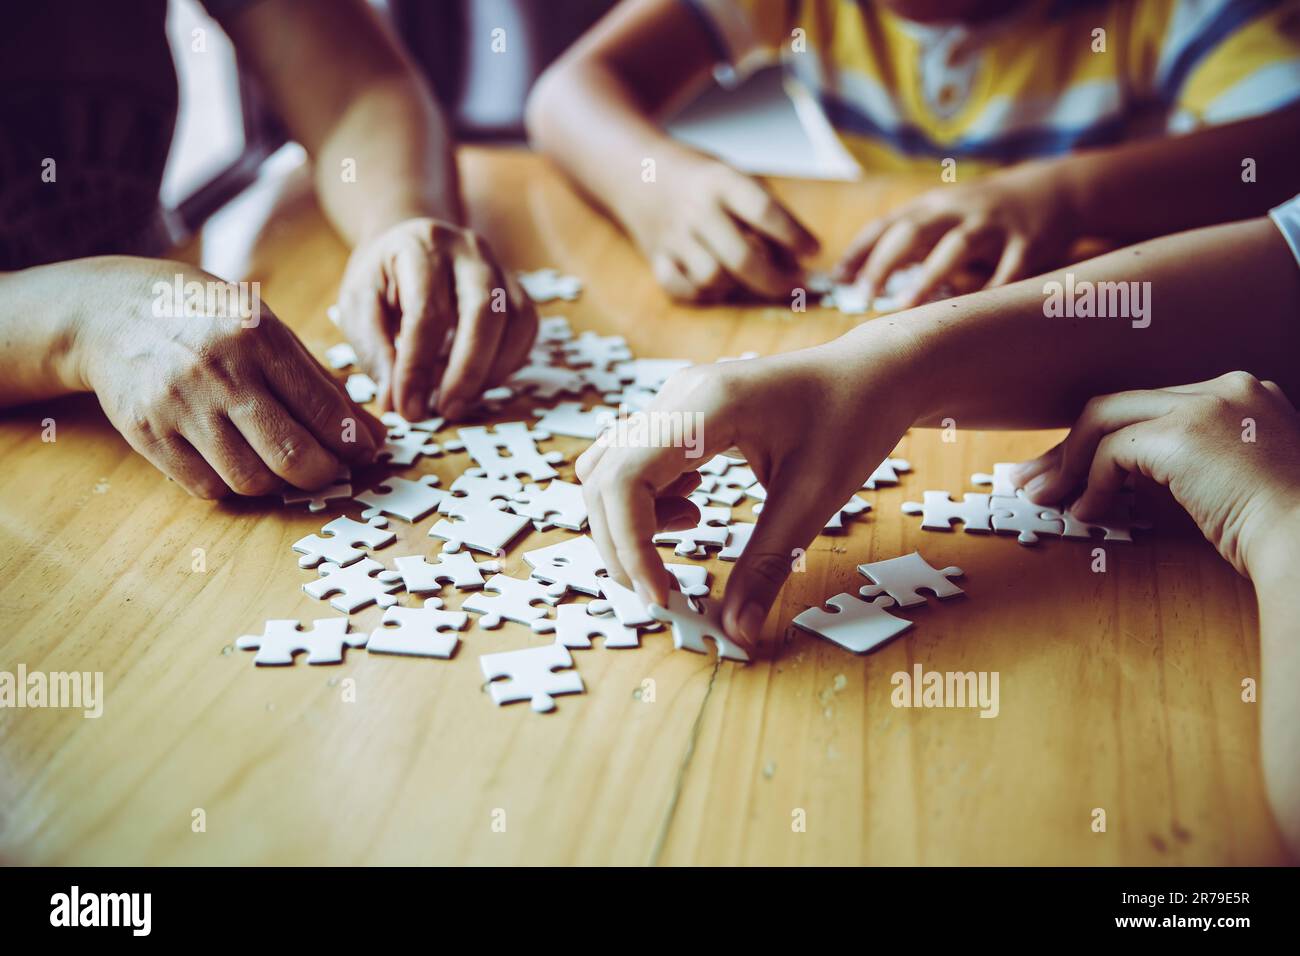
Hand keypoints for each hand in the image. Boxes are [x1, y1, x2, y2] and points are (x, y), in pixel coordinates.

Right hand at [76, 257, 385, 497]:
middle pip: (291, 456)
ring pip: (250, 480)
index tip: (364, 452)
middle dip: (324, 473)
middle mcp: (219, 372)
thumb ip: (320, 383)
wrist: (113, 312)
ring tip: (283, 464)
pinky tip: (240, 462)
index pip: (324, 411)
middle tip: (330, 469)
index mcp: (258, 338)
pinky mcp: (147, 433)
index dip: (353, 442)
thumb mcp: (268, 328)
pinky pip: (207, 487)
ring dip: (278, 483)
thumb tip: (373, 437)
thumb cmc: (208, 319)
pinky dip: (233, 486)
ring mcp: (179, 406)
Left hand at [337, 218, 537, 420]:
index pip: (427, 313)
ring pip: (516, 321)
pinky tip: (478, 382)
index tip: (407, 408)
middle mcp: (469, 250)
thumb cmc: (381, 278)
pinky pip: (526, 329)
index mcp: (423, 246)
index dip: (418, 367)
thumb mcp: (358, 306)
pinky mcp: (516, 288)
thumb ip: (375, 351)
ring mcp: (499, 267)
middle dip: (467, 370)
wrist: (408, 241)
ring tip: (459, 401)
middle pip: (485, 311)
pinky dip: (506, 364)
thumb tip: (397, 402)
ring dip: (491, 371)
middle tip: (446, 410)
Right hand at [575, 347, 916, 656]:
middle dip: (621, 544)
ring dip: (629, 521)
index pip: (626, 480)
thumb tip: (737, 632)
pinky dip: (646, 501)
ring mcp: (674, 400)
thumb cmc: (851, 418)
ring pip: (608, 469)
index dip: (630, 546)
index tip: (660, 596)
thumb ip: (768, 566)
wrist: (871, 374)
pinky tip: (692, 510)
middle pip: (604, 478)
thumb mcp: (814, 498)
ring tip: (689, 532)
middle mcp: (678, 395)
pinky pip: (632, 461)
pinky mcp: (678, 413)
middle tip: (661, 589)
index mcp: (709, 406)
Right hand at [624, 157, 818, 302]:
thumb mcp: (734, 177)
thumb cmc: (699, 179)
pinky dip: (700, 292)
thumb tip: (796, 258)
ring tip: (742, 276)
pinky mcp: (655, 257)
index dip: (794, 236)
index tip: (813, 251)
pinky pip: (681, 289)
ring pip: (712, 279)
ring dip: (734, 285)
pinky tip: (712, 282)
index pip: (765, 212)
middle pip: (741, 258)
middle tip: (792, 284)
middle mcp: (696, 210)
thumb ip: (765, 212)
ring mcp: (673, 236)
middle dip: (774, 280)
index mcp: (721, 182)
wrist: (639, 171)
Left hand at [834, 160, 1075, 309]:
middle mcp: (958, 211)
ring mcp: (994, 224)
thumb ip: (907, 243)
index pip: (886, 225)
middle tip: (863, 296)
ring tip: (907, 305)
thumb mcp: (944, 217)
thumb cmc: (983, 214)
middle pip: (913, 232)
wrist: (1055, 190)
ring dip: (930, 276)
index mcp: (933, 206)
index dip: (860, 251)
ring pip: (957, 246)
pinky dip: (992, 291)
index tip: (837, 279)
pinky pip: (1009, 269)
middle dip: (884, 263)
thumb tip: (858, 275)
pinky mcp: (1028, 242)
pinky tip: (974, 315)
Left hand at [1012, 372, 1299, 576]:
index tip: (1070, 469)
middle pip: (1120, 406)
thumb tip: (1119, 481)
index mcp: (1242, 396)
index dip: (1103, 439)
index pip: (1150, 406)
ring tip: (1044, 497)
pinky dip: (1092, 482)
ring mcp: (1206, 405)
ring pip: (1105, 419)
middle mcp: (1225, 388)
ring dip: (1067, 463)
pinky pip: (1112, 451)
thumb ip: (1189, 468)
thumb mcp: (1234, 484)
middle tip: (1036, 480)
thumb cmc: (1281, 532)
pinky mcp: (1185, 434)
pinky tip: (1087, 513)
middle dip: (1069, 447)